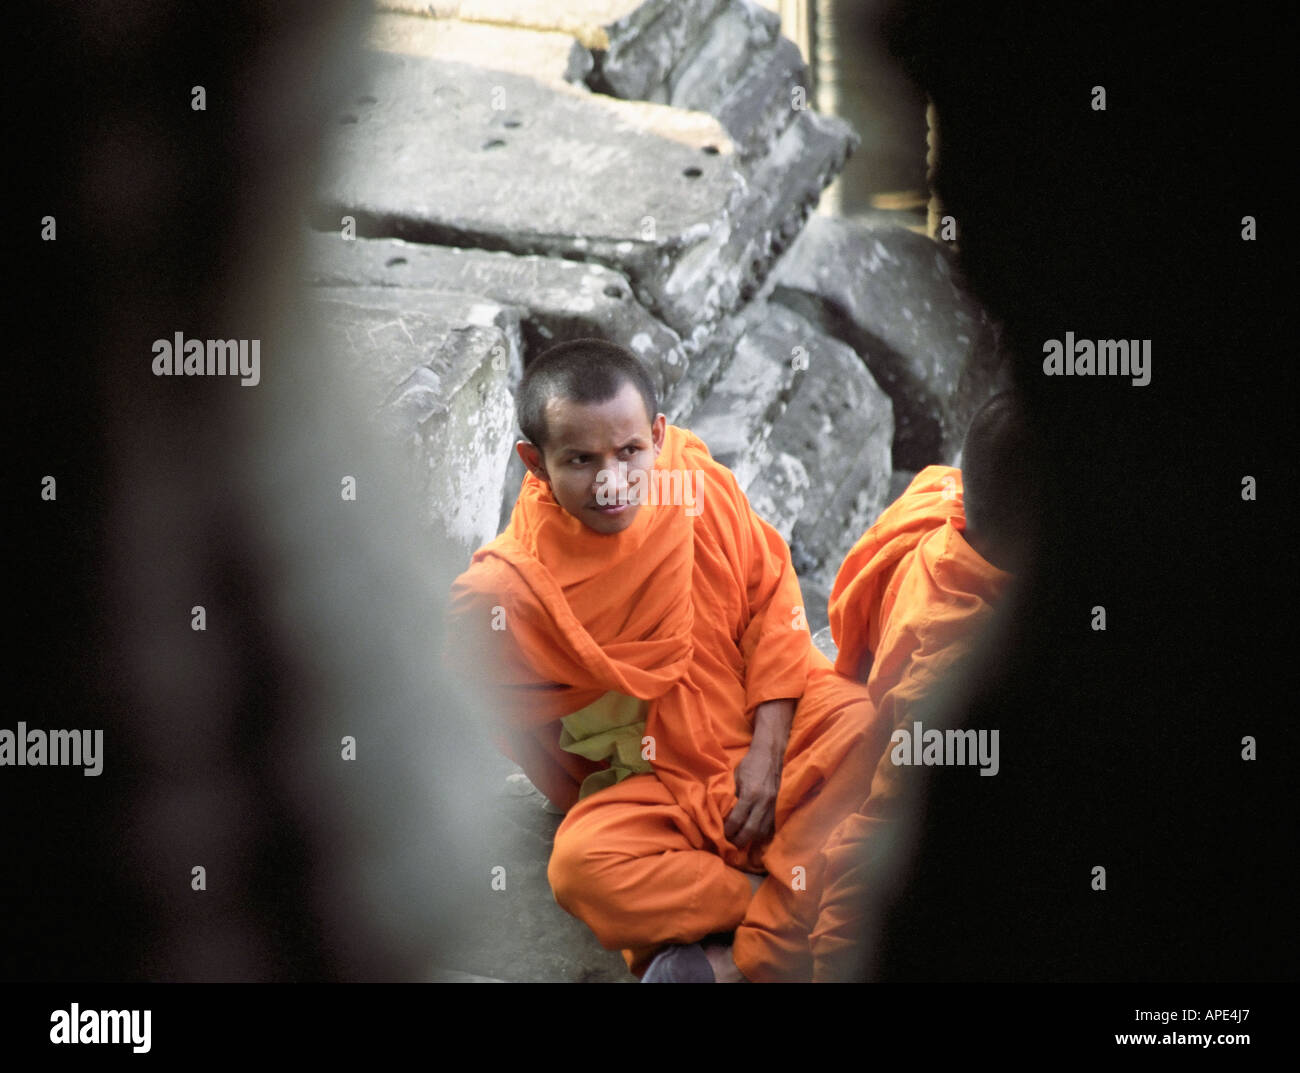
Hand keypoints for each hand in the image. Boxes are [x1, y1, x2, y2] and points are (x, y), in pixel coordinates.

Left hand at [725, 699, 793, 847]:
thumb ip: (731, 796)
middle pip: (751, 830)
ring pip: (763, 831)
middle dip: (739, 840)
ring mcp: (774, 804)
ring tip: (740, 840)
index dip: (728, 830)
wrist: (770, 753)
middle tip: (729, 843)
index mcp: (751, 794)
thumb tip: (722, 814)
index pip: (737, 820)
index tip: (720, 834)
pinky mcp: (779, 805)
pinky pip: (771, 826)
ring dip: (751, 838)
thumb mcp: (736, 777)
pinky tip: (753, 834)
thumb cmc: (750, 764)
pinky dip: (761, 833)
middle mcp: (764, 802)